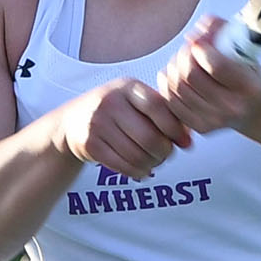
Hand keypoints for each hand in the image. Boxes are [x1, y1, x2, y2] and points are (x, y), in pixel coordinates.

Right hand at [53, 77, 191, 179]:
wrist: (72, 120)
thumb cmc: (116, 110)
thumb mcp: (135, 101)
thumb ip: (162, 113)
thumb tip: (188, 139)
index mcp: (128, 88)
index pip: (157, 108)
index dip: (175, 128)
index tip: (184, 142)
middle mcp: (111, 102)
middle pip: (148, 137)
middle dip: (164, 151)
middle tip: (167, 154)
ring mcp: (98, 124)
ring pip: (136, 155)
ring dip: (152, 164)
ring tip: (155, 162)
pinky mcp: (90, 145)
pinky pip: (122, 166)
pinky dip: (138, 172)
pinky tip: (142, 169)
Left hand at [157, 15, 260, 134]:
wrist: (256, 106)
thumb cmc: (248, 73)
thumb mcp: (245, 48)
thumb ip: (224, 31)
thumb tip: (200, 27)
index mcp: (248, 85)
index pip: (216, 65)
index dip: (200, 48)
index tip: (198, 41)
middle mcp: (232, 106)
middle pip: (190, 75)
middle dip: (184, 55)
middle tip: (189, 49)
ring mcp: (215, 120)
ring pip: (177, 87)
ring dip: (174, 67)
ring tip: (183, 60)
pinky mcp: (200, 127)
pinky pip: (171, 101)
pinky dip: (168, 84)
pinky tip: (176, 75)